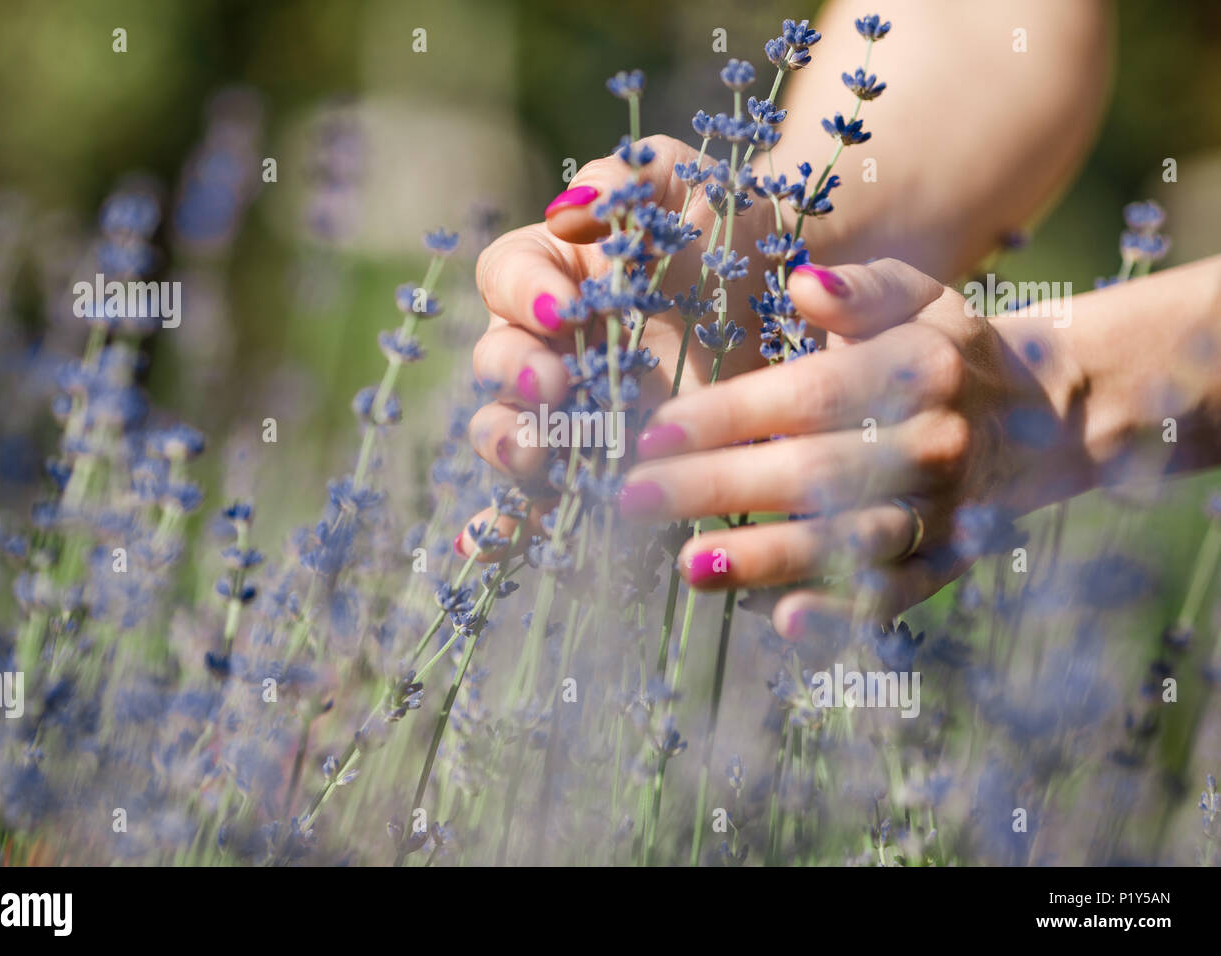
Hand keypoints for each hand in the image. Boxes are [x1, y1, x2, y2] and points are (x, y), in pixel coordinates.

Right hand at [458, 134, 775, 555]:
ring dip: (510, 444)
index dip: (524, 295)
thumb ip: (628, 181)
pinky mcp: (593, 461)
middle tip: (554, 389)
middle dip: (514, 377)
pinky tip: (489, 547)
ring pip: (507, 428)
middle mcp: (547, 341)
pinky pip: (537, 496)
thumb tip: (570, 214)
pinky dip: (507, 522)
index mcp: (553, 269)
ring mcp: (568, 407)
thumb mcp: (686, 182)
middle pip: (496, 361)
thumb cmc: (728, 227)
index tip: (564, 312)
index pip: (508, 276)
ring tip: (538, 457)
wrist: (784, 302)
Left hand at [619, 257, 1086, 636]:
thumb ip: (863, 289)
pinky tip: (783, 620)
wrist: (1042, 415)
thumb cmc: (948, 348)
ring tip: (690, 565)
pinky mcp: (952, 562)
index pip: (807, 396)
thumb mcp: (921, 295)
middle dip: (716, 488)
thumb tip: (803, 287)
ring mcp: (946, 511)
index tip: (653, 433)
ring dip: (766, 558)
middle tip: (636, 499)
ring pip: (847, 542)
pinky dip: (843, 614)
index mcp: (919, 367)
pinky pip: (898, 596)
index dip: (727, 416)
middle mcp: (935, 443)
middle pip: (813, 473)